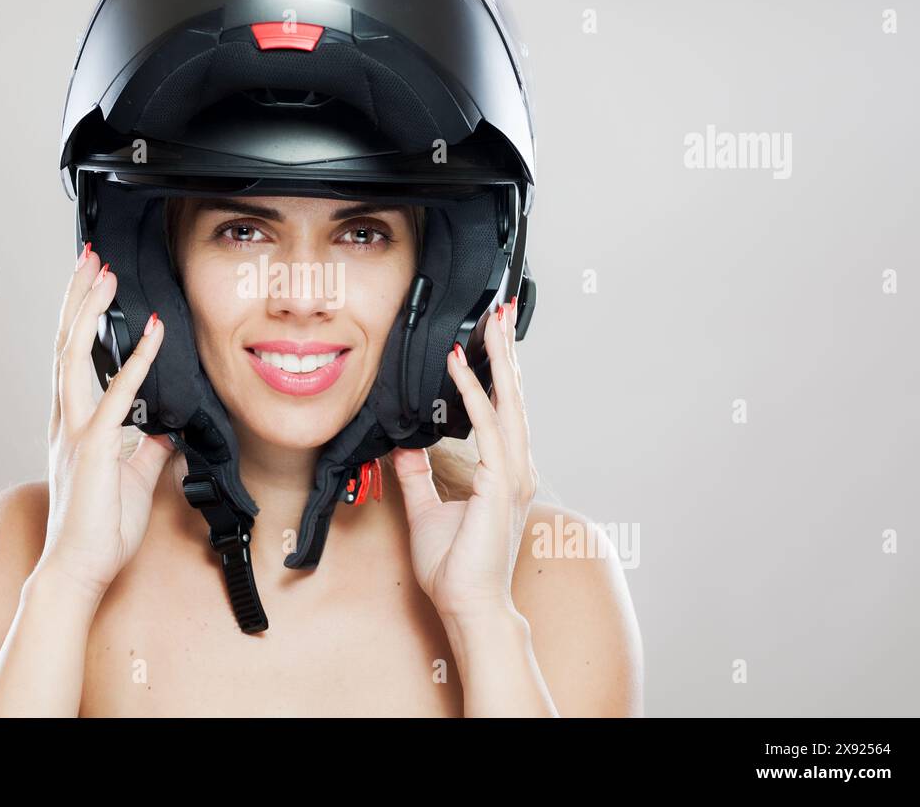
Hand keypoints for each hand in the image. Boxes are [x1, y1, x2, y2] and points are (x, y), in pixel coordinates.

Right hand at [38, 243, 177, 600]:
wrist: (78, 569)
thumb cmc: (100, 528)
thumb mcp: (132, 476)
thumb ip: (147, 446)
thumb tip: (169, 426)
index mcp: (71, 423)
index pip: (71, 355)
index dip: (78, 314)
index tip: (89, 281)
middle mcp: (65, 419)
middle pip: (64, 342)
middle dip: (76, 296)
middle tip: (89, 257)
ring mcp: (75, 431)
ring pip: (75, 356)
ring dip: (89, 311)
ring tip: (103, 274)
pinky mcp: (94, 448)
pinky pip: (117, 396)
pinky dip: (135, 363)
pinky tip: (150, 335)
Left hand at [391, 296, 538, 620]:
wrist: (466, 605)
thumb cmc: (454, 567)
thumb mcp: (425, 509)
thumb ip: (417, 474)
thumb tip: (404, 444)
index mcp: (503, 472)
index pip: (502, 409)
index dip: (497, 371)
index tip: (488, 337)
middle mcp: (515, 468)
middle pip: (513, 397)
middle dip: (505, 353)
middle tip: (499, 314)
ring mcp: (513, 476)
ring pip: (508, 404)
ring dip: (498, 362)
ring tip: (490, 325)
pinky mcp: (500, 485)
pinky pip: (488, 429)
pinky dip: (473, 396)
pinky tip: (460, 369)